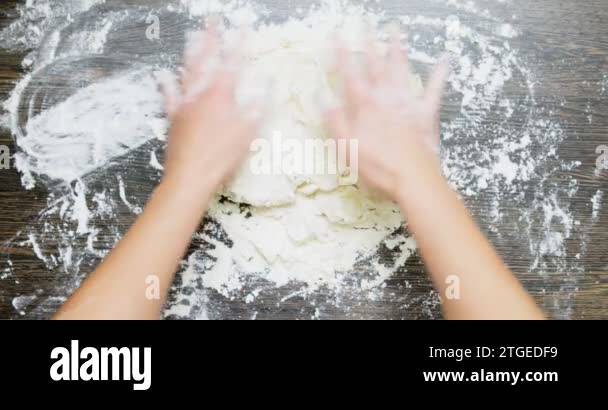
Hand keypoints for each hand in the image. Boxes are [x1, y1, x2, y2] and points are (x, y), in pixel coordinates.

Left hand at [161, 22, 259, 198]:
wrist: (190, 175)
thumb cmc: (222, 155)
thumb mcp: (248, 131)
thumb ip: (258, 105)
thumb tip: (268, 84)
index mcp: (221, 94)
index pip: (233, 63)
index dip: (239, 43)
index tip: (243, 27)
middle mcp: (201, 93)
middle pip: (206, 59)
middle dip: (211, 38)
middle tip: (212, 20)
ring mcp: (185, 104)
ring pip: (188, 71)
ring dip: (191, 52)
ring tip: (193, 36)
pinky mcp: (174, 117)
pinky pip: (169, 96)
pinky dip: (167, 84)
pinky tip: (164, 75)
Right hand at [326, 32, 448, 199]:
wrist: (413, 180)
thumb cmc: (377, 167)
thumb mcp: (347, 148)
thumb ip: (335, 121)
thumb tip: (322, 96)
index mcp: (365, 107)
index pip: (350, 74)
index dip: (342, 54)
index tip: (337, 35)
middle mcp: (386, 98)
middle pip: (375, 65)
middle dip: (369, 42)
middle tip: (365, 22)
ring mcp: (407, 103)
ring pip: (401, 70)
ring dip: (398, 48)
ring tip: (395, 29)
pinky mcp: (425, 113)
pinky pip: (434, 90)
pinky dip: (439, 74)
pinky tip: (445, 59)